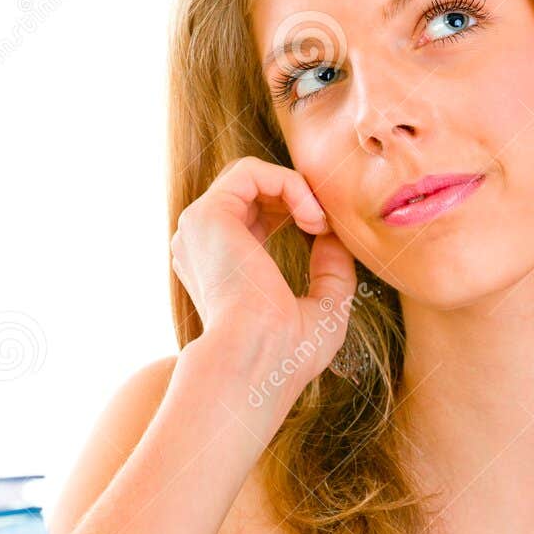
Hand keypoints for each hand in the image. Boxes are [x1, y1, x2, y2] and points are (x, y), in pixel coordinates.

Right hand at [170, 154, 356, 394]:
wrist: (258, 362)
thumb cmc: (286, 354)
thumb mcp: (323, 309)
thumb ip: (329, 271)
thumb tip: (334, 236)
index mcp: (223, 269)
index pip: (257, 218)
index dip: (297, 212)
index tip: (327, 234)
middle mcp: (203, 247)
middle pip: (252, 191)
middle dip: (298, 196)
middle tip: (328, 223)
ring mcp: (199, 230)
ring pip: (250, 176)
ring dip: (296, 189)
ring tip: (319, 222)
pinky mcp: (206, 215)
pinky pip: (250, 171)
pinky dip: (288, 183)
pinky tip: (310, 215)